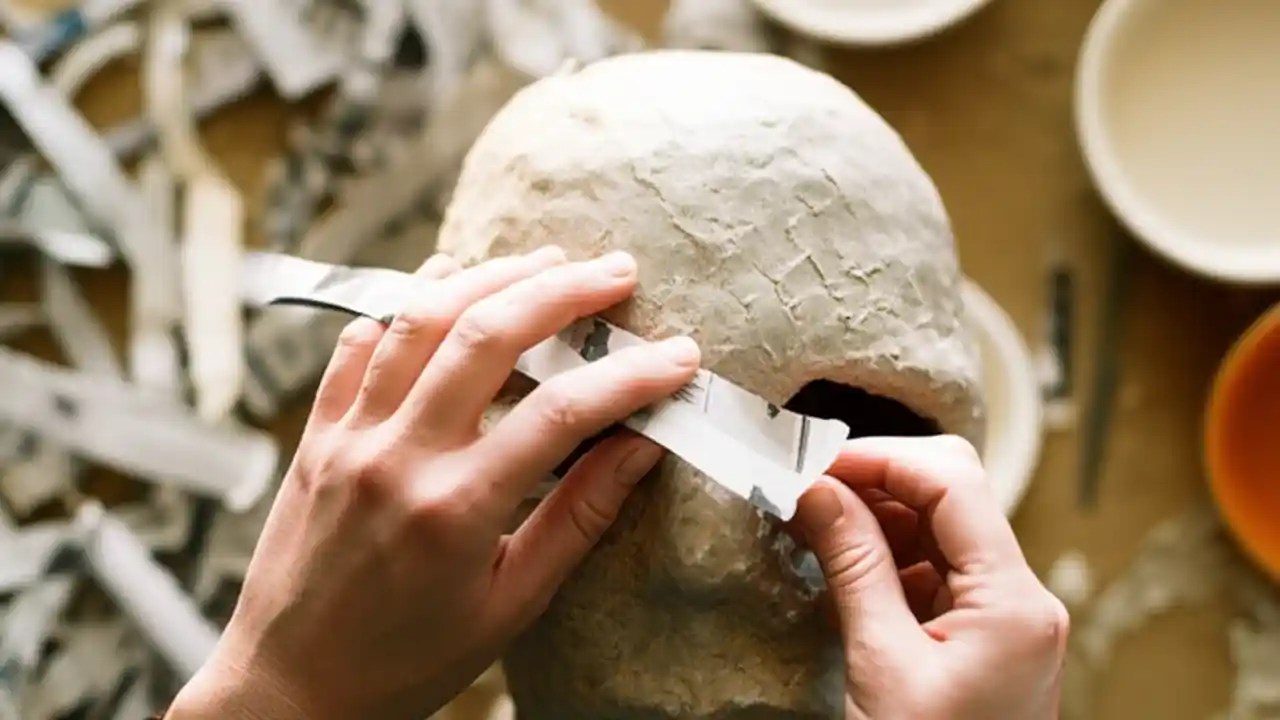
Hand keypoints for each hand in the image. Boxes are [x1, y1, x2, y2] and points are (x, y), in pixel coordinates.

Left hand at [167, 247, 699, 719]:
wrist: (291, 688)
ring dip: (488, 276)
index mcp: (453, 510)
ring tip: (545, 259)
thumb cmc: (407, 661)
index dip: (631, 376)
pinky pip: (358, 342)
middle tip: (616, 274)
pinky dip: (406, 302)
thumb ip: (578, 518)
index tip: (678, 356)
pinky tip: (446, 282)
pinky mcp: (318, 434)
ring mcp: (348, 437)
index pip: (561, 413)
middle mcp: (395, 457)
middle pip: (487, 335)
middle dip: (562, 290)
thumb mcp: (512, 604)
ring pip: (418, 318)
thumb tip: (639, 448)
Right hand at [795, 436, 1067, 719]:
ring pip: (938, 526)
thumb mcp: (880, 665)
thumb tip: (815, 488)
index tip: (813, 462)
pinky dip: (883, 555)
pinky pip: (932, 568)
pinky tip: (835, 559)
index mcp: (1014, 602)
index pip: (952, 481)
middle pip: (951, 494)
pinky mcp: (979, 633)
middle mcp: (1021, 597)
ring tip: (806, 520)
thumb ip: (852, 565)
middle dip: (874, 479)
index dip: (879, 457)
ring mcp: (1004, 614)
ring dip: (872, 515)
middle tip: (803, 486)